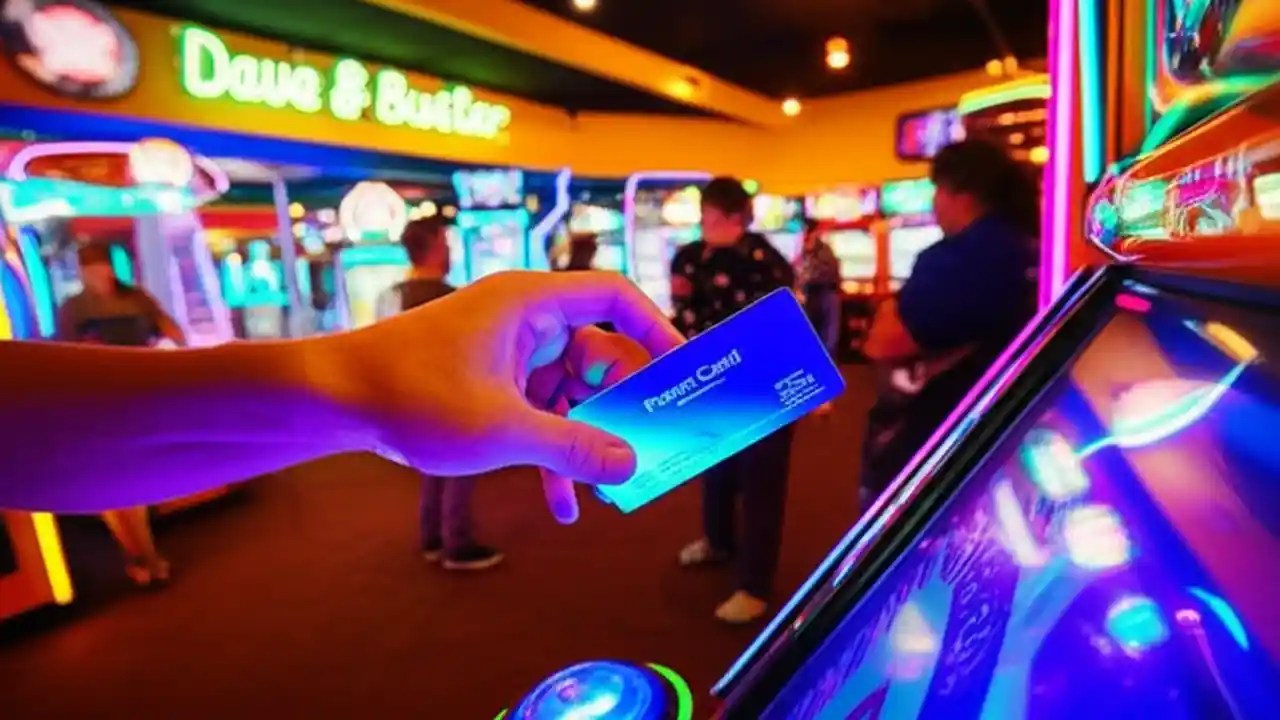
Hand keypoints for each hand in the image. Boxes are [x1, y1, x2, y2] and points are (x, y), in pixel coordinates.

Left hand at [341, 271, 682, 523]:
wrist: (335, 401)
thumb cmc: (412, 396)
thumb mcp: (503, 429)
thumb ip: (572, 446)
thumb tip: (631, 463)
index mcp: (532, 304)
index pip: (614, 297)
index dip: (656, 329)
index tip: (683, 372)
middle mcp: (526, 321)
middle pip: (600, 354)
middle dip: (621, 407)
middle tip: (650, 448)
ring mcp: (509, 354)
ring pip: (571, 395)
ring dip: (585, 442)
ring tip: (609, 492)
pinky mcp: (492, 385)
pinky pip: (538, 414)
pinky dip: (550, 452)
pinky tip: (562, 506)